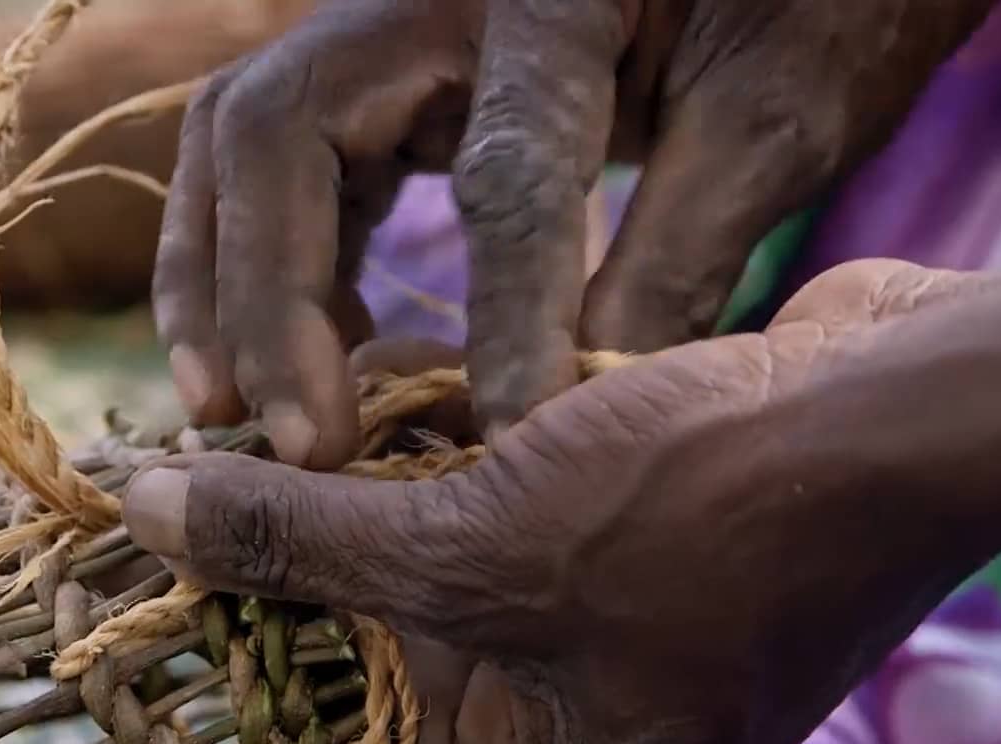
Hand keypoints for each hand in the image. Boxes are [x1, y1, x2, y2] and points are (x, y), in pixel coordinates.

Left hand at [126, 259, 994, 743]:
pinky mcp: (680, 558)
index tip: (228, 497)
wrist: (917, 412)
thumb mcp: (468, 538)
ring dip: (434, 465)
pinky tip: (488, 385)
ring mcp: (653, 651)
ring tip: (420, 391)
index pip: (377, 704)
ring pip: (482, 552)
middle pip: (425, 626)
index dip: (300, 593)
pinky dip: (507, 448)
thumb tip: (143, 512)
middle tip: (320, 422)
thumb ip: (298, 539)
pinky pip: (548, 512)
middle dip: (371, 513)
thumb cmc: (704, 507)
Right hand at [154, 0, 993, 467]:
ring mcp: (384, 21)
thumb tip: (585, 421)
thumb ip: (678, 257)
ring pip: (238, 145)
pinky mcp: (371, 68)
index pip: (506, 168)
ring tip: (236, 413)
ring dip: (222, 286)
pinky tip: (300, 359)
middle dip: (267, 298)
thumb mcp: (778, 117)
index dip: (508, 319)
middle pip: (279, 134)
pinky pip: (268, 163)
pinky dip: (259, 264)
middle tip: (299, 441)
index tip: (516, 445)